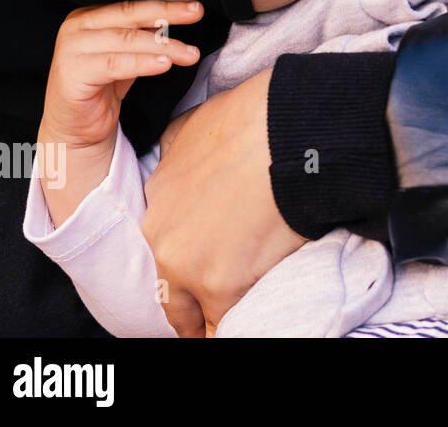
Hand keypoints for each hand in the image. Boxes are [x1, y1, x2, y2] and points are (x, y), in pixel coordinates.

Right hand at [38, 0, 203, 225]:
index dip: (165, 1)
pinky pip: (114, 65)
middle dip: (167, 13)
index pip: (132, 4)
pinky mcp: (72, 73)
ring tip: (190, 52)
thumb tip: (184, 11)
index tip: (194, 3)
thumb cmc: (104, 85)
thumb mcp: (129, 54)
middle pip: (129, 14)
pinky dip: (143, 63)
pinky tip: (166, 64)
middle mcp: (77, 26)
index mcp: (89, 16)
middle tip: (197, 12)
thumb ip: (146, 33)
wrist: (75, 126)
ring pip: (125, 40)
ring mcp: (71, 49)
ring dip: (163, 44)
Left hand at [142, 67, 307, 337]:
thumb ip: (177, 153)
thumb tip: (181, 160)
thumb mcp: (194, 126)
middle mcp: (162, 240)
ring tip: (233, 321)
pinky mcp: (224, 286)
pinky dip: (238, 324)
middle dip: (189, 304)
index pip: (161, 250)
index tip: (202, 268)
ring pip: (191, 317)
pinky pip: (223, 324)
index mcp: (155, 204)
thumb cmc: (254, 120)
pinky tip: (250, 326)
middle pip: (168, 295)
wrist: (292, 132)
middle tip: (211, 311)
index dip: (184, 263)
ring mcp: (189, 268)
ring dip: (211, 318)